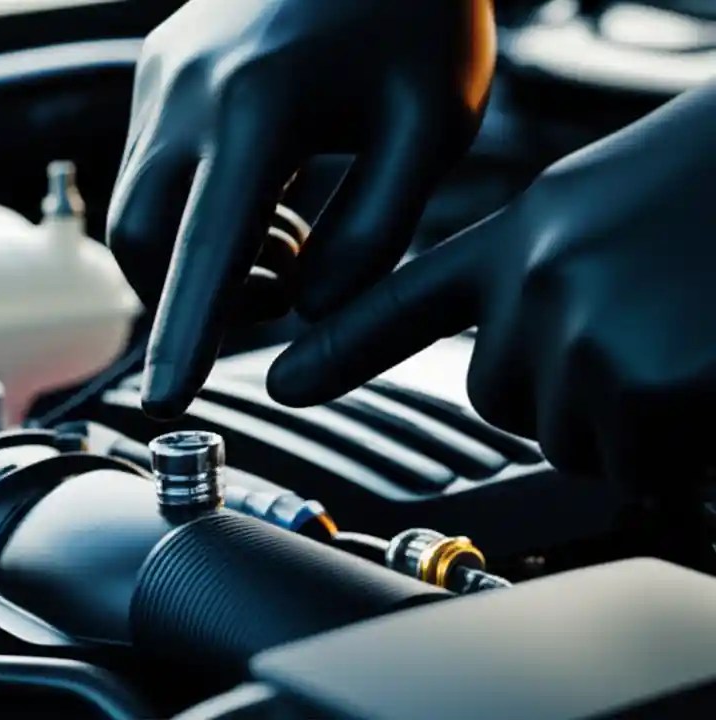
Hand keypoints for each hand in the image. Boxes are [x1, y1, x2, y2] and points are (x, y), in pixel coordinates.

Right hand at [107, 0, 495, 417]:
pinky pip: (150, 164)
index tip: (167, 402)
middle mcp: (188, 95)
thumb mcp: (428, 126)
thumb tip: (310, 310)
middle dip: (189, 295)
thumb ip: (371, 234)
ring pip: (136, 208)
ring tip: (287, 236)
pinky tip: (263, 190)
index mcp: (259, 109)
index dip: (184, 336)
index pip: (205, 252)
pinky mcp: (158, 66)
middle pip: (142, 242)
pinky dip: (193, 208)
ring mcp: (162, 76)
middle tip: (281, 288)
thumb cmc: (416, 12)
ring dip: (193, 253)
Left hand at [270, 83, 715, 484]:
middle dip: (563, 393)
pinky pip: (640, 467)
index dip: (337, 349)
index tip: (284, 384)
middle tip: (645, 336)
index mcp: (525, 231)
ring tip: (689, 344)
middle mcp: (534, 284)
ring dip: (627, 420)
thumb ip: (549, 270)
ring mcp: (584, 338)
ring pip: (573, 439)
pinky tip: (709, 378)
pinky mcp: (644, 393)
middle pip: (503, 399)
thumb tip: (525, 353)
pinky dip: (678, 447)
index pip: (403, 301)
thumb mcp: (610, 204)